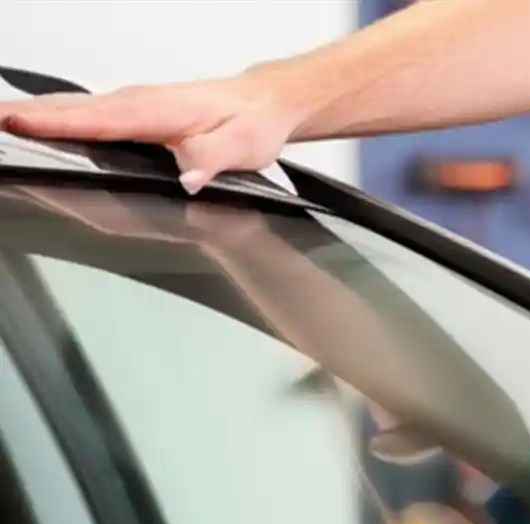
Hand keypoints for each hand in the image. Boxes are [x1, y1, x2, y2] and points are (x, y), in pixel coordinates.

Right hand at [0, 65, 306, 193]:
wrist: (265, 103)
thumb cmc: (253, 124)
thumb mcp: (242, 147)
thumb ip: (212, 160)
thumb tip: (187, 176)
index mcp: (159, 112)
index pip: (97, 119)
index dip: (56, 123)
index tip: (18, 125)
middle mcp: (140, 102)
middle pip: (72, 109)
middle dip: (26, 115)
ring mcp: (134, 103)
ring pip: (73, 106)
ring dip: (32, 112)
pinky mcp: (134, 108)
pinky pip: (85, 110)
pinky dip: (54, 113)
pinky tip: (33, 121)